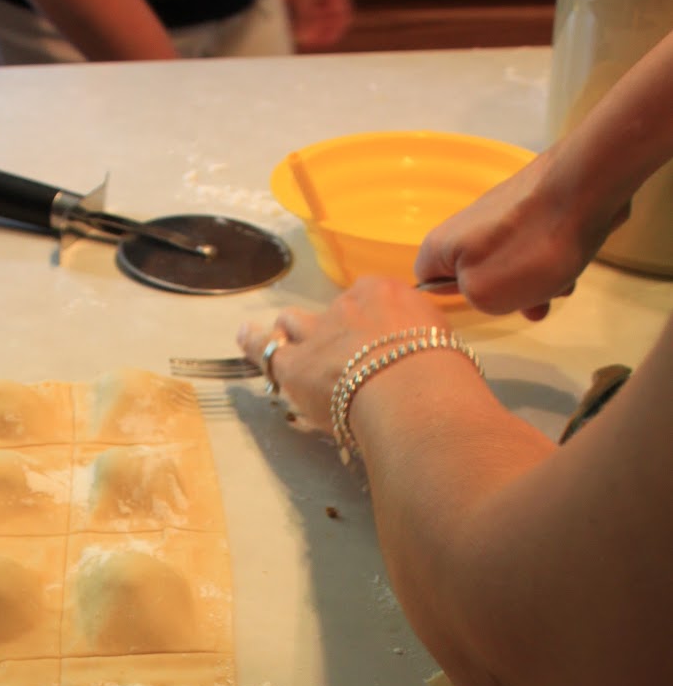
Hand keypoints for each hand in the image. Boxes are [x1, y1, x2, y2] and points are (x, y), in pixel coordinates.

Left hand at [238, 279, 445, 432]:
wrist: (412, 390)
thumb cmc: (438, 374)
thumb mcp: (441, 345)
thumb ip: (425, 346)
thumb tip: (431, 362)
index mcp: (385, 294)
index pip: (367, 300)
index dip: (366, 322)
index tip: (372, 340)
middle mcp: (347, 305)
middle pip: (330, 310)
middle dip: (331, 327)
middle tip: (337, 351)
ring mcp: (317, 333)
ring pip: (294, 322)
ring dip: (291, 332)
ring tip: (283, 340)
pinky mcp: (294, 363)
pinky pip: (265, 347)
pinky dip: (253, 342)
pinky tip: (244, 336)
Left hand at [277, 0, 351, 50]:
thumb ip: (307, 17)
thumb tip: (307, 38)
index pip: (343, 18)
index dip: (332, 32)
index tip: (318, 42)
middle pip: (326, 18)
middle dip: (314, 29)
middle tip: (302, 38)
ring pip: (310, 13)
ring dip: (301, 22)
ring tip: (291, 27)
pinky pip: (297, 5)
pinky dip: (291, 11)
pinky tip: (284, 12)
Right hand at [414, 146, 629, 319]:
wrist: (586, 186)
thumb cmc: (530, 246)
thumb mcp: (484, 296)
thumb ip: (470, 298)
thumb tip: (484, 288)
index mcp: (441, 244)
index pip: (426, 280)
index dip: (450, 298)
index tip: (478, 303)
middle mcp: (466, 224)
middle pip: (477, 275)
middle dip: (505, 295)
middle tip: (527, 303)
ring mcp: (503, 213)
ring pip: (512, 264)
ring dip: (534, 282)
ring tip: (558, 285)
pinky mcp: (536, 205)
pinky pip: (537, 246)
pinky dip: (552, 260)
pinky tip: (573, 264)